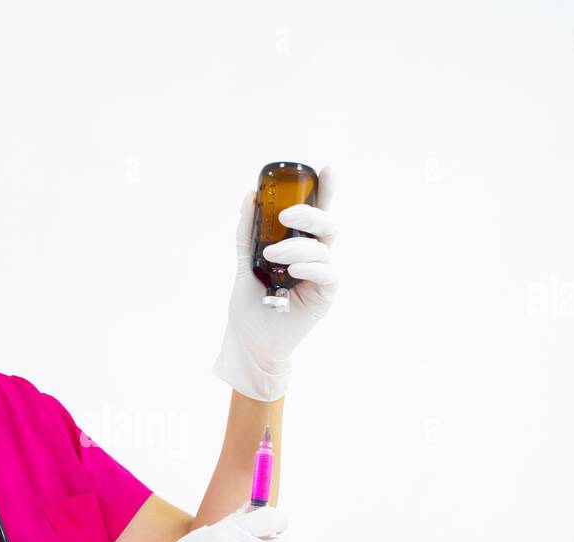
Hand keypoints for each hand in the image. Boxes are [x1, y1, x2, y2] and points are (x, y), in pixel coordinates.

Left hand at [211, 165, 339, 401]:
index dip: (327, 189)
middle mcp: (314, 255)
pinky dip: (311, 266)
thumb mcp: (245, 261)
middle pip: (327, 224)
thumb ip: (248, 231)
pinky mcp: (325, 294)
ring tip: (270, 256)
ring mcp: (322, 274)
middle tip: (285, 216)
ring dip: (297, 247)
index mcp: (299, 243)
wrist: (250, 340)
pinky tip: (294, 270)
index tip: (328, 168)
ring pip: (323, 247)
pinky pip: (328, 272)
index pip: (317, 211)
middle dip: (310, 214)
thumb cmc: (250, 303)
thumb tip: (250, 196)